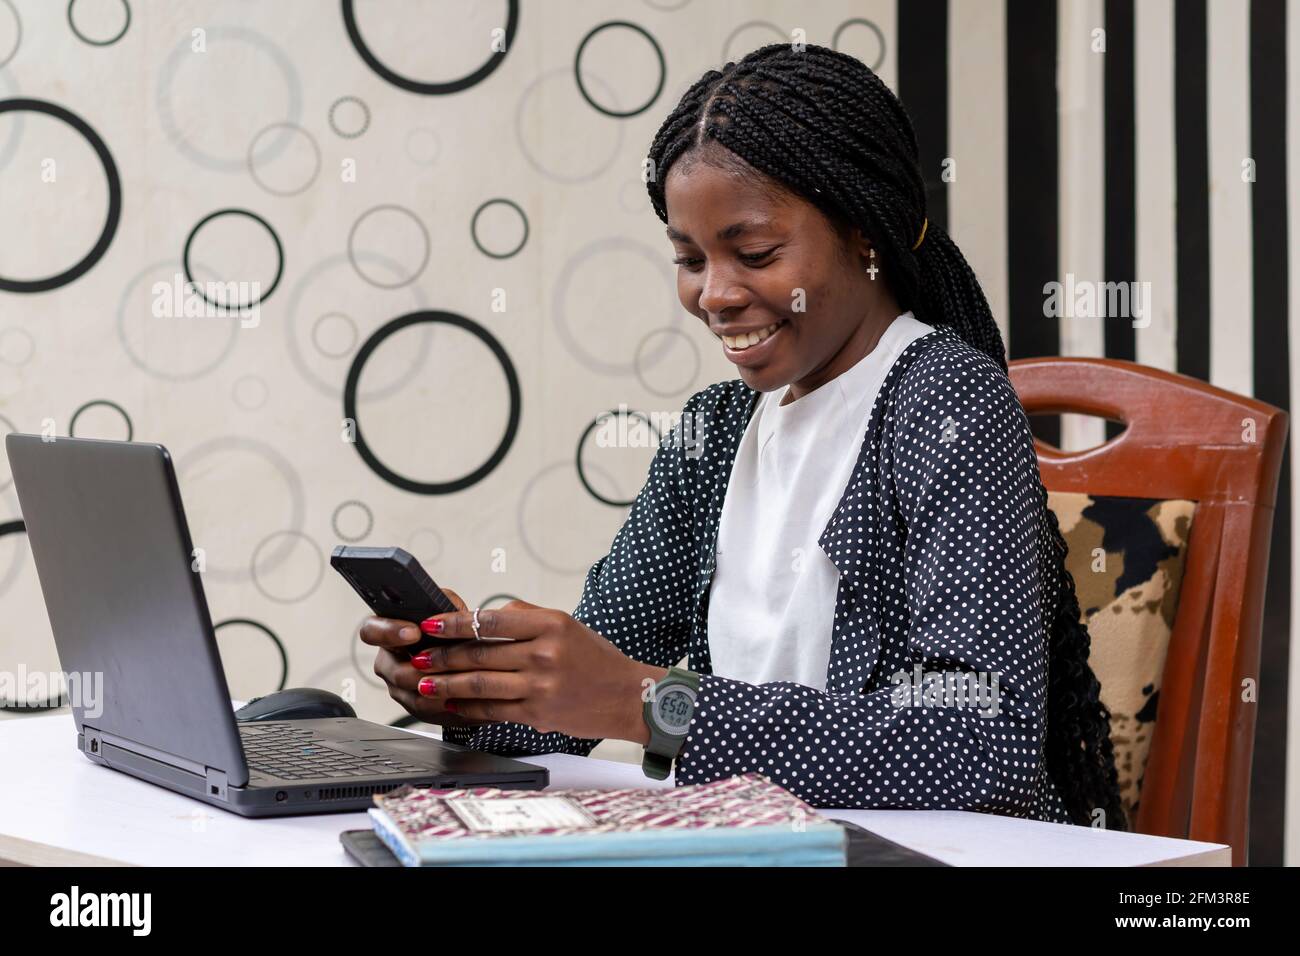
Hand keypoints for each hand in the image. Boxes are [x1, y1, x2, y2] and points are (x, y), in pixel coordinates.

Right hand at [359, 587, 493, 728]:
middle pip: (392, 669)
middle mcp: (389, 661)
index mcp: (390, 632)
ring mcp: (398, 686)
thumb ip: (446, 604)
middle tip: (437, 663)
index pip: (371, 630)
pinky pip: (424, 708)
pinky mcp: (414, 706)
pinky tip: (459, 696)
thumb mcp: (451, 613)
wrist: (468, 662)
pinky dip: (443, 702)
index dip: (389, 631)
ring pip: (409, 692)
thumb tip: (446, 602)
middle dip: (417, 667)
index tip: (414, 632)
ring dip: (433, 687)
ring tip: (455, 679)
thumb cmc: (453, 632)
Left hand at [410, 600, 666, 743]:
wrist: (629, 697)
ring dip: (446, 685)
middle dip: (441, 656)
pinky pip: (493, 710)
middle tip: (417, 656)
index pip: (490, 620)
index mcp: (550, 624)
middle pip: (479, 654)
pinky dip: (468, 709)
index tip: (429, 624)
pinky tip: (453, 705)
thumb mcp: (566, 625)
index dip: (454, 623)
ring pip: (480, 684)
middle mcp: (545, 654)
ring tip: (424, 683)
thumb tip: (481, 617)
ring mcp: (541, 686)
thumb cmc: (595, 658)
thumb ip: (525, 618)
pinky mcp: (538, 714)